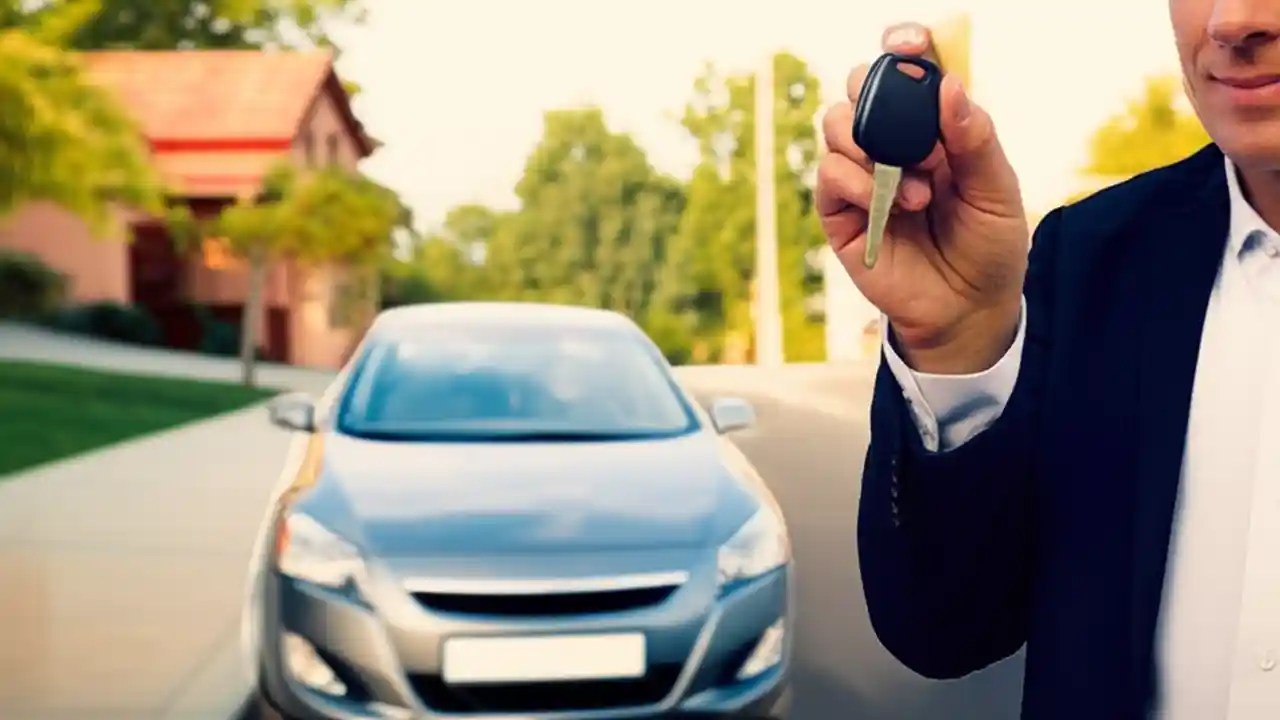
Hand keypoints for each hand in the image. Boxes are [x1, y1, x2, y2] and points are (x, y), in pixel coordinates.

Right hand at [816, 22, 1028, 373]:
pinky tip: (892, 204)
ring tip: (917, 191)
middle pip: (860, 86)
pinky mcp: (840, 211)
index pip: (907, 71)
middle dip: (879, 94)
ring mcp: (861, 175)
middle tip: (920, 137)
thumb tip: (949, 86)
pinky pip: (828, 173)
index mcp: (932, 127)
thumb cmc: (987, 247)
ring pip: (837, 123)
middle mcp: (892, 143)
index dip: (902, 47)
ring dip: (874, 146)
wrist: (967, 310)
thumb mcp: (997, 190)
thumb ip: (975, 138)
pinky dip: (856, 180)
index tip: (910, 43)